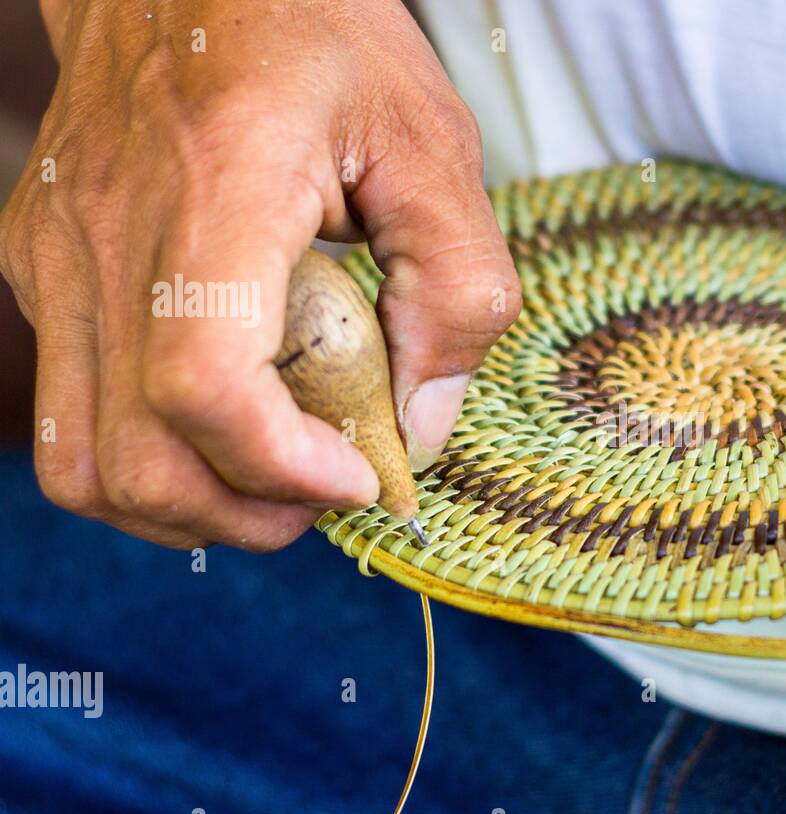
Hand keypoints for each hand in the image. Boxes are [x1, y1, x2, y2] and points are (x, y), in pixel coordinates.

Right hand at [0, 0, 519, 548]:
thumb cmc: (318, 35)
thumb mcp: (433, 146)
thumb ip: (456, 290)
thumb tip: (422, 426)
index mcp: (217, 191)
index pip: (203, 384)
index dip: (284, 466)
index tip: (361, 474)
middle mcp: (110, 236)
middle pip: (135, 460)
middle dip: (247, 513)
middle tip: (329, 488)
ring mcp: (60, 260)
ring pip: (80, 464)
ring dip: (187, 506)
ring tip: (275, 478)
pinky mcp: (48, 272)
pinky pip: (74, 417)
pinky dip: (153, 457)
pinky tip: (229, 426)